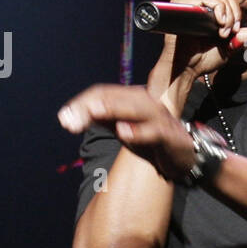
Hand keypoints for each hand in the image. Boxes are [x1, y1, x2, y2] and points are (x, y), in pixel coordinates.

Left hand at [57, 84, 196, 182]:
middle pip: (114, 96)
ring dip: (113, 109)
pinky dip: (139, 131)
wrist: (182, 154)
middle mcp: (145, 102)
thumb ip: (101, 119)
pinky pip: (154, 131)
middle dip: (90, 106)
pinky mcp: (169, 135)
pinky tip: (123, 132)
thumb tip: (71, 116)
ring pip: (135, 108)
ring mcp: (158, 117)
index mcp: (131, 98)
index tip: (64, 119)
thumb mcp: (122, 126)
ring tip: (95, 112)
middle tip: (71, 119)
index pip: (102, 93)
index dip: (81, 103)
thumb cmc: (150, 138)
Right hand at [147, 0, 246, 113]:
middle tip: (233, 31)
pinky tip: (219, 23)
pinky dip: (218, 9)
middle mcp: (205, 8)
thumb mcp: (227, 51)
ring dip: (228, 14)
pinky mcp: (183, 4)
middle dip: (236, 13)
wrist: (186, 68)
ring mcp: (194, 5)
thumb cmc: (203, 61)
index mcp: (216, 16)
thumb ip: (239, 40)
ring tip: (224, 32)